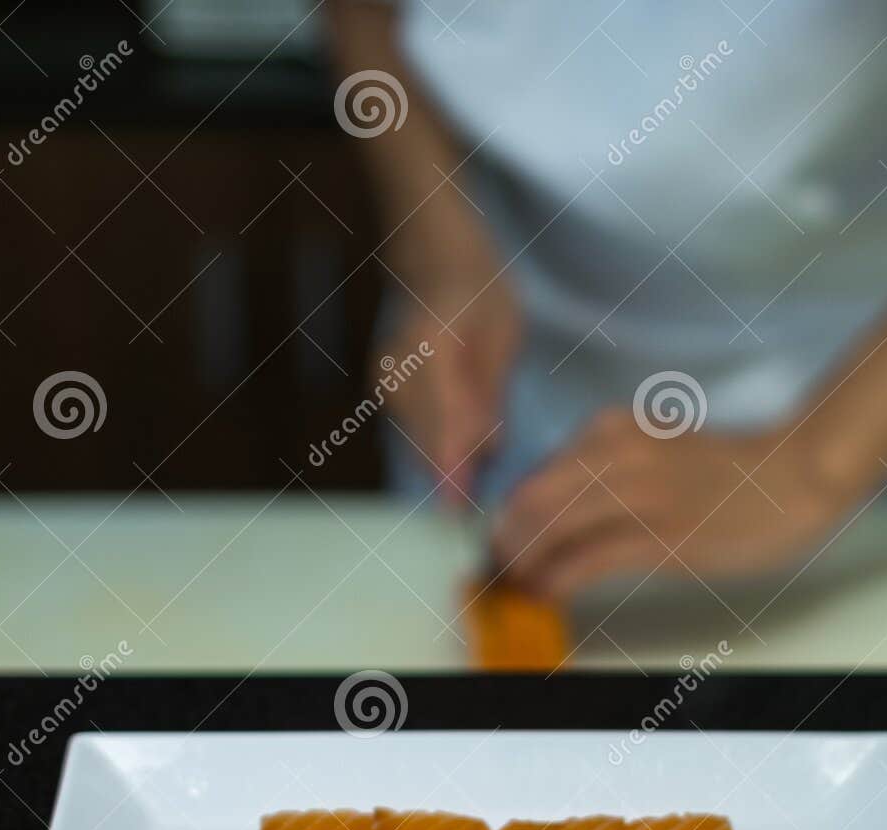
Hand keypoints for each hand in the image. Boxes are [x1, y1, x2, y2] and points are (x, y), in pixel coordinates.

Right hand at [375, 231, 520, 507]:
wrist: (435, 261)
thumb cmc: (481, 294)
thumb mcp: (502, 336)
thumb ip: (489, 394)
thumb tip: (484, 451)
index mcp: (430, 343)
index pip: (441, 420)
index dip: (452, 469)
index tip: (459, 510)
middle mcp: (395, 365)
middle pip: (423, 438)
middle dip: (454, 474)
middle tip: (482, 504)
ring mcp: (383, 379)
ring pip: (416, 441)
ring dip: (447, 464)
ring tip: (480, 479)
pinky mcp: (383, 392)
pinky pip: (412, 433)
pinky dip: (437, 450)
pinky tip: (463, 460)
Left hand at [490, 410, 862, 599]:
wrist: (791, 478)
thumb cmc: (726, 472)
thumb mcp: (651, 450)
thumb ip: (603, 469)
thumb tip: (552, 512)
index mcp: (608, 428)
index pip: (535, 475)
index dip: (509, 516)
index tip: (502, 544)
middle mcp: (613, 452)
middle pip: (528, 503)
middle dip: (504, 544)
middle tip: (501, 573)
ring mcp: (635, 494)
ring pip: (546, 532)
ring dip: (523, 567)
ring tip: (520, 589)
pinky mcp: (656, 537)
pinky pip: (582, 562)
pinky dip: (553, 582)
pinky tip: (546, 596)